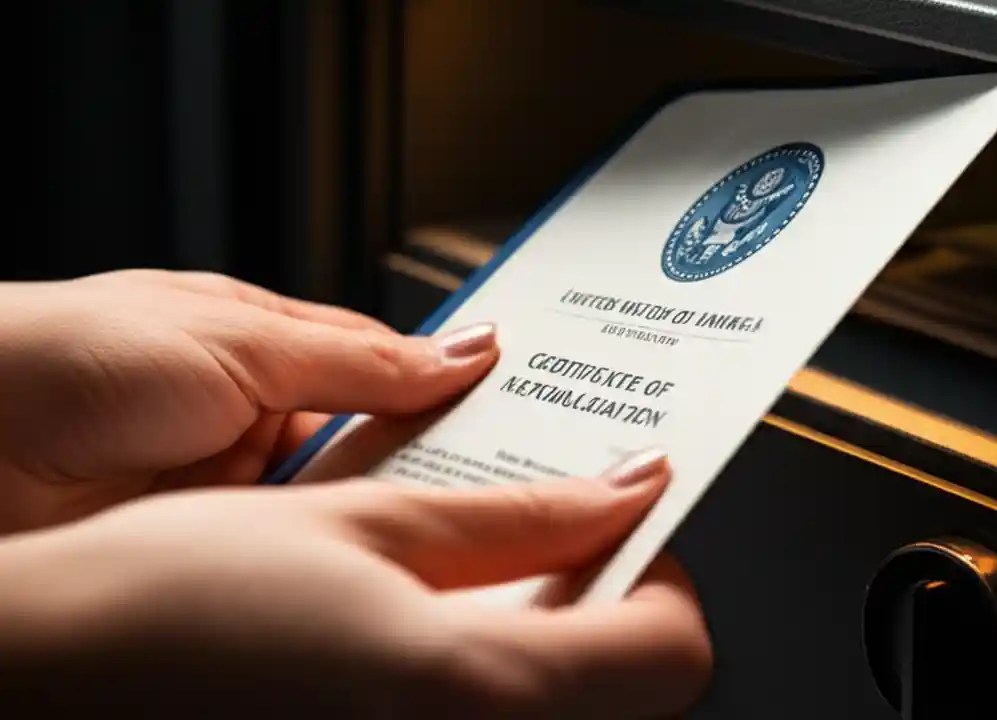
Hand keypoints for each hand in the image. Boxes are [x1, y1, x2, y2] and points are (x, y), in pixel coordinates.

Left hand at [0, 270, 498, 532]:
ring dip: (383, 515)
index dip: (456, 393)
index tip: (527, 417)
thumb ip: (358, 361)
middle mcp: (259, 419)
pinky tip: (377, 568)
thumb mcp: (239, 342)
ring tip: (459, 532)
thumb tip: (465, 351)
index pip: (390, 373)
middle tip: (513, 486)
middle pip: (374, 447)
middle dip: (431, 464)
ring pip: (341, 506)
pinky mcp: (209, 552)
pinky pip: (294, 554)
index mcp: (269, 348)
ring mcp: (235, 490)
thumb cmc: (71, 353)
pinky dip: (331, 560)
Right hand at [0, 451, 710, 717]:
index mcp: (473, 692)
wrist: (50, 674)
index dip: (665, 585)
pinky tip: (437, 638)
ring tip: (492, 584)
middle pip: (631, 700)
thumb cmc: (173, 598)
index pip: (671, 657)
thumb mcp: (365, 522)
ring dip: (556, 651)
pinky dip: (494, 688)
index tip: (625, 539)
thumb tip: (625, 492)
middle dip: (611, 618)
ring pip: (565, 719)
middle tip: (560, 551)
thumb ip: (517, 516)